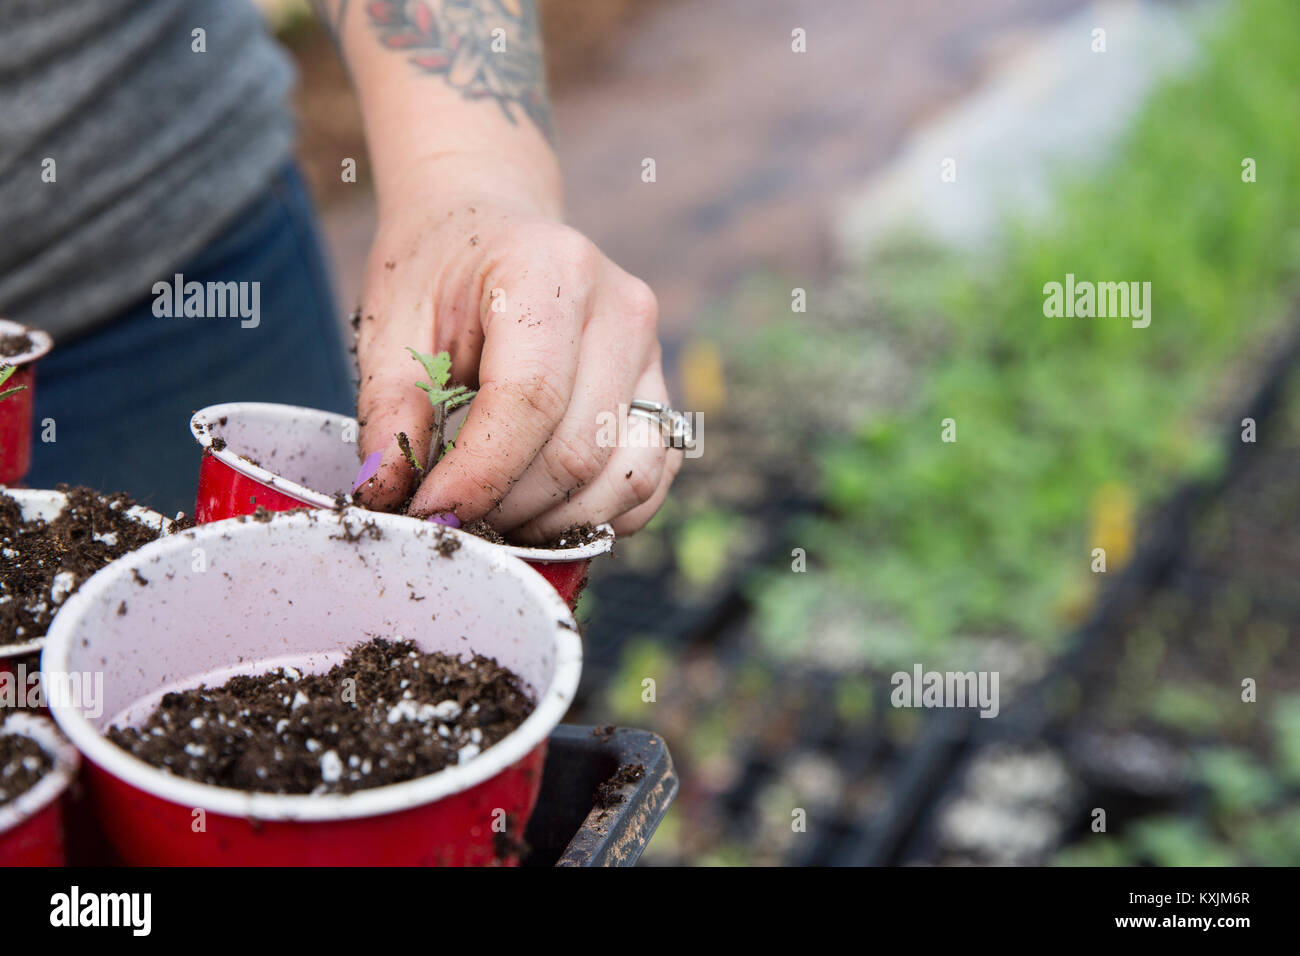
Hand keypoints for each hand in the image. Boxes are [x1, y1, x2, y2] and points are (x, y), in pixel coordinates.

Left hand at [354, 198, 680, 542]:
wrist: (489, 232)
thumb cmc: (435, 275)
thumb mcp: (391, 328)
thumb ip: (390, 412)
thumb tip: (385, 496)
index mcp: (549, 271)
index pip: (530, 399)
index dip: (479, 475)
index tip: (429, 515)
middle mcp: (621, 309)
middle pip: (579, 450)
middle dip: (508, 506)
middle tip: (451, 521)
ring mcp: (651, 353)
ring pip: (624, 478)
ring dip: (554, 522)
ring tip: (493, 516)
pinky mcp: (661, 394)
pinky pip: (650, 480)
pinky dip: (597, 516)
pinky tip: (540, 511)